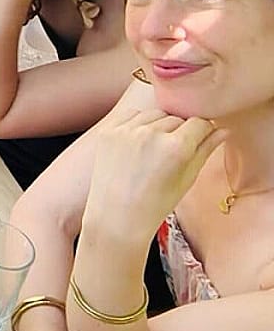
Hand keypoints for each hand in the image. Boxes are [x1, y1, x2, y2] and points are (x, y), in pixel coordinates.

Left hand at [83, 108, 224, 245]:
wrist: (116, 216)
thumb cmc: (155, 203)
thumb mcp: (187, 179)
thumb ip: (205, 150)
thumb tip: (222, 130)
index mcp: (176, 147)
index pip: (199, 122)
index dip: (203, 132)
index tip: (200, 140)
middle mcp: (150, 134)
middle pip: (177, 118)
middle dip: (180, 131)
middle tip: (173, 153)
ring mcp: (126, 131)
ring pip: (154, 114)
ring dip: (159, 125)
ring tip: (155, 150)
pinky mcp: (108, 131)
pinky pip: (131, 115)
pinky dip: (138, 124)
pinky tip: (137, 143)